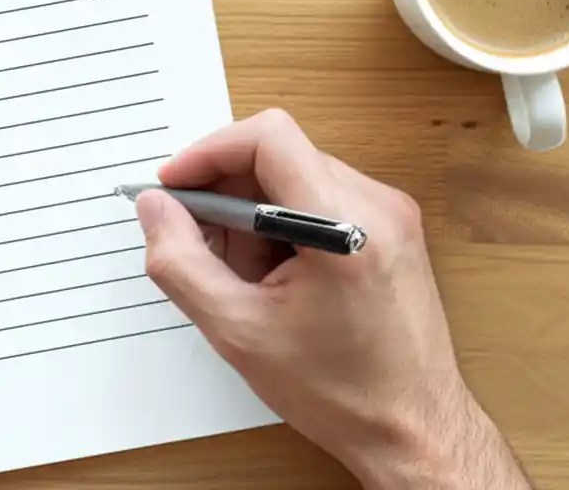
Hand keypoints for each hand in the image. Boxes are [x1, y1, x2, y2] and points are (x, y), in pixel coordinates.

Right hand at [140, 110, 528, 489]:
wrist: (413, 429)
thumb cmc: (340, 392)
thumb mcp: (237, 331)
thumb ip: (181, 263)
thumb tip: (155, 209)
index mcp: (346, 226)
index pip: (268, 138)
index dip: (209, 152)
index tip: (174, 185)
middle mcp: (377, 206)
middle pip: (278, 156)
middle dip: (226, 194)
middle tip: (200, 246)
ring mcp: (390, 214)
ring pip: (294, 176)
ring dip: (252, 214)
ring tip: (245, 276)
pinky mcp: (391, 228)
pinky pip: (319, 198)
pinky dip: (281, 225)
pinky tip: (274, 278)